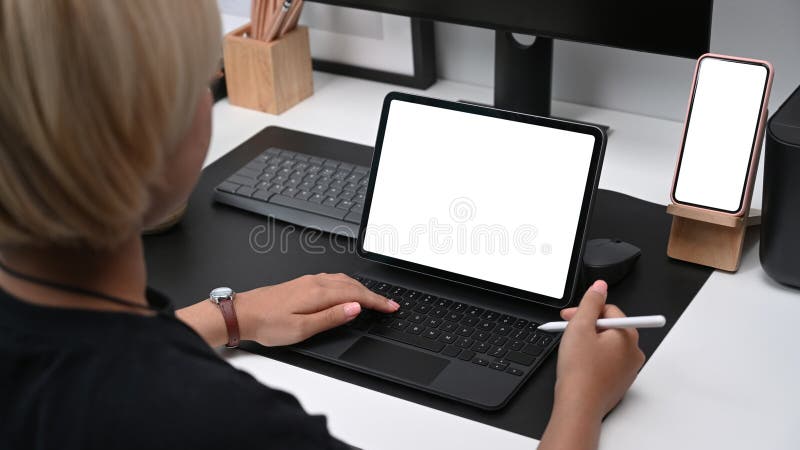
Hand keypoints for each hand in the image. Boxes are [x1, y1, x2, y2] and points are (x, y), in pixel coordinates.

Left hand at [236, 273, 399, 345]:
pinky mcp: (302, 283)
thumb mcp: (302, 329)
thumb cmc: (268, 324)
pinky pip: (333, 279)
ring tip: (372, 299)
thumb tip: (355, 309)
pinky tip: (345, 290)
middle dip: (373, 294)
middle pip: (353, 285)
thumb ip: (331, 318)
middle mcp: (315, 283)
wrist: (243, 313)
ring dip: (361, 288)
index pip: (356, 295)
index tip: (391, 307)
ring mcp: (308, 281)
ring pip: (343, 280)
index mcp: (319, 293)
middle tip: (388, 304)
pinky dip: (347, 285)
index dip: (377, 301)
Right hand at [553, 280, 644, 418]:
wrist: (579, 406)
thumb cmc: (580, 371)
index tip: (569, 317)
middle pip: (609, 327)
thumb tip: (600, 287)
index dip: (585, 311)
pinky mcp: (619, 382)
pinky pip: (606, 362)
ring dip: (589, 343)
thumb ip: (590, 302)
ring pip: (607, 345)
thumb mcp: (580, 326)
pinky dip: (593, 359)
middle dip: (587, 327)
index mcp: (628, 335)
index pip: (608, 310)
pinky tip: (579, 365)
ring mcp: (628, 369)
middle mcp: (633, 352)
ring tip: (573, 351)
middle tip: (568, 333)